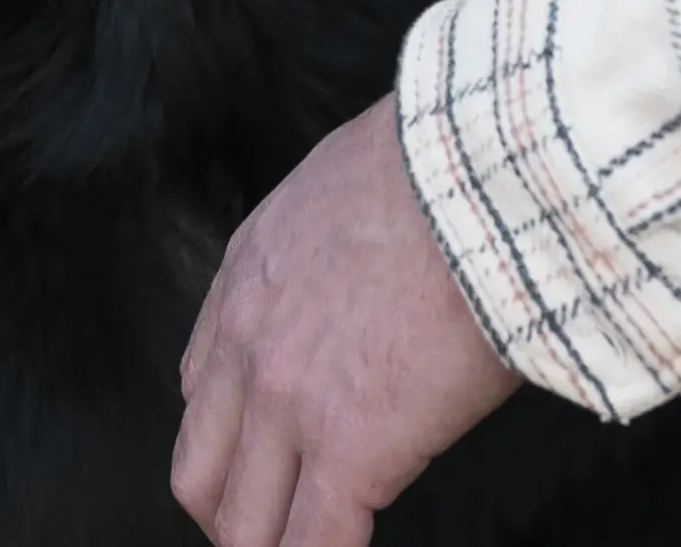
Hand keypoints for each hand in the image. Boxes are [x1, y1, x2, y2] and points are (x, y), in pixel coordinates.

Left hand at [172, 103, 523, 546]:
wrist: (480, 176)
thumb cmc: (446, 171)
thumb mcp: (345, 195)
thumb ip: (332, 255)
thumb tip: (373, 283)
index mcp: (246, 279)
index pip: (200, 392)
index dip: (232, 448)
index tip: (264, 469)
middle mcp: (246, 344)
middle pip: (200, 472)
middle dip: (233, 517)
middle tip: (278, 534)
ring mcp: (287, 403)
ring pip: (241, 524)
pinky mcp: (349, 448)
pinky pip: (314, 541)